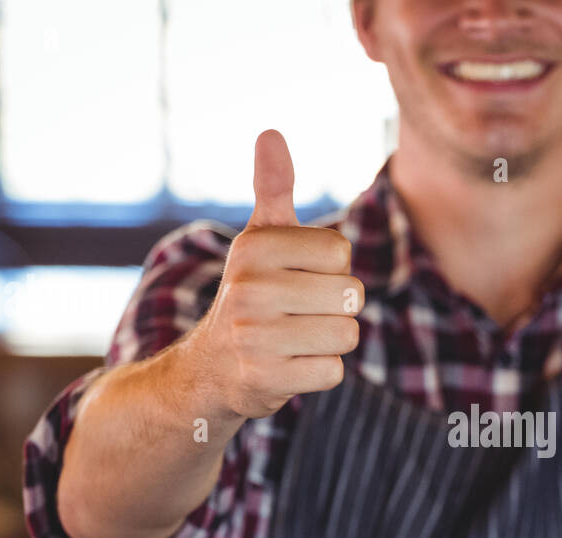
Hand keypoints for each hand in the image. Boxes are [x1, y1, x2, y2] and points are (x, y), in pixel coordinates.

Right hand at [185, 130, 362, 419]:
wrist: (211, 369)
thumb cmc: (252, 294)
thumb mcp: (259, 240)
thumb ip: (272, 189)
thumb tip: (271, 133)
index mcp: (252, 248)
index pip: (340, 252)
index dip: (330, 269)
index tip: (297, 279)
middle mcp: (248, 289)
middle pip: (350, 294)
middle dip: (335, 308)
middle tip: (298, 314)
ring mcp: (254, 337)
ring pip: (347, 334)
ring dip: (330, 341)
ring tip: (295, 339)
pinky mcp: (265, 379)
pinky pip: (333, 371)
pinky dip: (320, 372)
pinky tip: (290, 366)